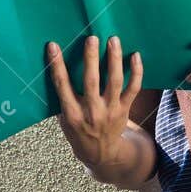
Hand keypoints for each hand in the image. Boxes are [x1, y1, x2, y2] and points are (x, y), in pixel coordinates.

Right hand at [46, 34, 142, 171]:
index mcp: (72, 114)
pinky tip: (136, 55)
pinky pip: (133, 89)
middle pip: (91, 81)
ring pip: (114, 81)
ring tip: (114, 40)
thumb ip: (63, 97)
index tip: (54, 46)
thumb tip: (58, 65)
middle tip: (92, 38)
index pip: (62, 86)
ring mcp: (110, 111)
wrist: (100, 153)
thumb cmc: (78, 130)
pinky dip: (137, 72)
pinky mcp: (124, 110)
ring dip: (114, 59)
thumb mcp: (64, 119)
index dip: (57, 65)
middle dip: (91, 58)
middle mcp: (91, 112)